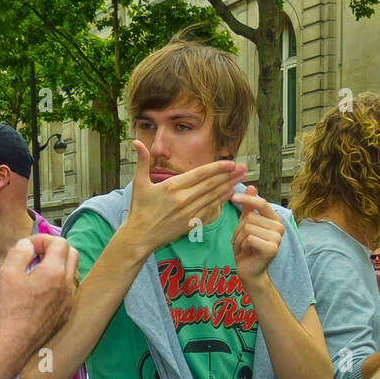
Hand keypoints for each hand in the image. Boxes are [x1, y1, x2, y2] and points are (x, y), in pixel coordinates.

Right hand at [0, 234, 78, 362]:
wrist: (14, 342)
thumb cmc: (10, 309)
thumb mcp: (8, 272)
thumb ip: (20, 251)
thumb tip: (29, 245)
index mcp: (54, 272)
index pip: (60, 242)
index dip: (43, 240)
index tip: (30, 247)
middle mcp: (67, 285)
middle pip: (72, 254)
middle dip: (55, 249)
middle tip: (37, 255)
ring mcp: (69, 300)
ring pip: (73, 272)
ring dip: (60, 265)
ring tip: (39, 271)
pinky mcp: (66, 313)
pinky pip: (70, 290)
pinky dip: (60, 282)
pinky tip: (43, 289)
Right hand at [120, 141, 244, 253]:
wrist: (139, 237)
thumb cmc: (139, 209)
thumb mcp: (139, 183)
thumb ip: (142, 161)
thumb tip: (136, 142)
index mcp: (172, 186)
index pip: (200, 174)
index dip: (218, 168)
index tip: (231, 163)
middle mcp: (182, 199)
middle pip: (211, 184)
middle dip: (229, 175)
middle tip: (243, 168)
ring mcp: (188, 213)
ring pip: (213, 197)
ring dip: (229, 187)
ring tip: (241, 179)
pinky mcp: (190, 224)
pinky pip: (209, 210)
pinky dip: (221, 202)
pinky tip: (230, 194)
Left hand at [229, 185, 285, 284]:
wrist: (249, 272)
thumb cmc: (247, 249)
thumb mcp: (245, 225)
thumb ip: (248, 208)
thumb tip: (251, 186)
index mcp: (274, 220)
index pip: (262, 203)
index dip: (247, 199)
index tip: (232, 197)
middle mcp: (279, 227)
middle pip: (250, 218)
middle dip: (238, 230)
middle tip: (240, 241)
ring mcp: (277, 238)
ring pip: (248, 228)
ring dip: (239, 239)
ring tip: (242, 247)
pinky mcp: (272, 248)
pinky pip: (249, 238)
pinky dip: (242, 245)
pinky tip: (246, 252)